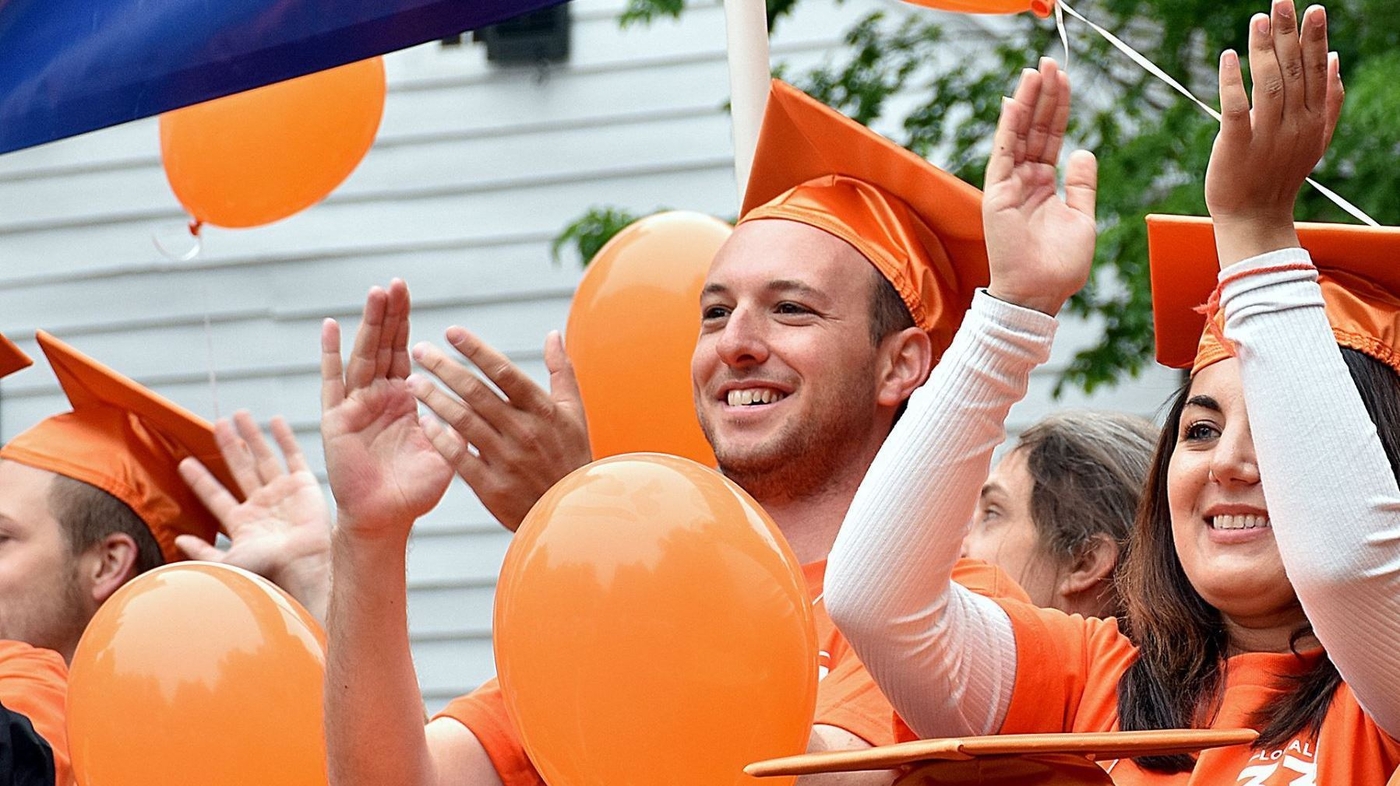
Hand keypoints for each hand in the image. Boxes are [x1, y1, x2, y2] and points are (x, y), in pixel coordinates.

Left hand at [176, 411, 331, 624]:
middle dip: (228, 447)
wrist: (302, 565)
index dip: (200, 480)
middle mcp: (262, 505)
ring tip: (239, 414)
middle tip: (217, 424)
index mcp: (242, 523)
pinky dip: (285, 438)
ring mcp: (283, 493)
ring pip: (263, 458)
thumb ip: (204, 552)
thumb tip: (179, 540)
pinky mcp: (304, 486)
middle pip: (240, 469)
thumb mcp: (228, 562)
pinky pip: (293, 456)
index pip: (216, 495)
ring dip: (252, 436)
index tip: (185, 463)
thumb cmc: (267, 569)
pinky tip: (274, 421)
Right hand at [321, 280, 452, 541]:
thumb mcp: (446, 451)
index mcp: (406, 400)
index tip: (408, 292)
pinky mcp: (337, 420)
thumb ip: (457, 425)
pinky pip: (332, 383)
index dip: (405, 323)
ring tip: (375, 294)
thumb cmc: (417, 489)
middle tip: (396, 283)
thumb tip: (480, 399)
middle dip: (389, 314)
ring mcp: (356, 406)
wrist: (387, 518)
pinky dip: (330, 355)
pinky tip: (330, 327)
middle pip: (384, 346)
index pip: (405, 351)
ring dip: (369, 325)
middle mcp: (379, 396)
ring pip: (363, 356)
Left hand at [407, 328, 590, 531]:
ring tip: (412, 382)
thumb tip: (553, 335)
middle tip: (419, 349)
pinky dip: (440, 438)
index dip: (476, 350)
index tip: (452, 331)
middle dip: (444, 368)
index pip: (504, 372)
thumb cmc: (571, 457)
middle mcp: (524, 431)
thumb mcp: (575, 413)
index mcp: (543, 410)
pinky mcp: (492, 487)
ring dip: (434, 398)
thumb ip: (561, 372)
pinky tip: (423, 421)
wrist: (570, 513)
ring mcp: (507, 459)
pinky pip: (459, 457)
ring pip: (463, 422)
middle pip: (477, 392)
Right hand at [983, 58, 1097, 315]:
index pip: (1050, 138)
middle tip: (1050, 63)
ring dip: (1028, 102)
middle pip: (1034, 129)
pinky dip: (1010, 127)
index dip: (1057, 109)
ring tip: (1037, 71)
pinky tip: (1016, 100)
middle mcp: (1024, 181)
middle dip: (1043, 96)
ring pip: (1019, 135)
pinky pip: (1004, 153)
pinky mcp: (998, 194)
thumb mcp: (1082, 218)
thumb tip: (1083, 151)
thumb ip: (1081, 185)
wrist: (1040, 293)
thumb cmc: (1060, 266)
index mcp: (1043, 186)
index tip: (1063, 80)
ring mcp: (1009, 186)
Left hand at [1205, 1, 1341, 265]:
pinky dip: (1233, 81)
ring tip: (1258, 20)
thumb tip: (1337, 59)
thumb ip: (1330, 102)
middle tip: (1282, 0)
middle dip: (1289, 33)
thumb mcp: (1315, 141)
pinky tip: (1229, 57)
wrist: (1255, 218)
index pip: (1316, 71)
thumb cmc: (1279, 176)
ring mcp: (1265, 137)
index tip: (1314, 9)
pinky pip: (1235, 108)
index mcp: (1313, 121)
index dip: (1315, 39)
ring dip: (1264, 50)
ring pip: (1269, 85)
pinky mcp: (1235, 147)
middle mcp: (1294, 126)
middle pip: (1294, 71)